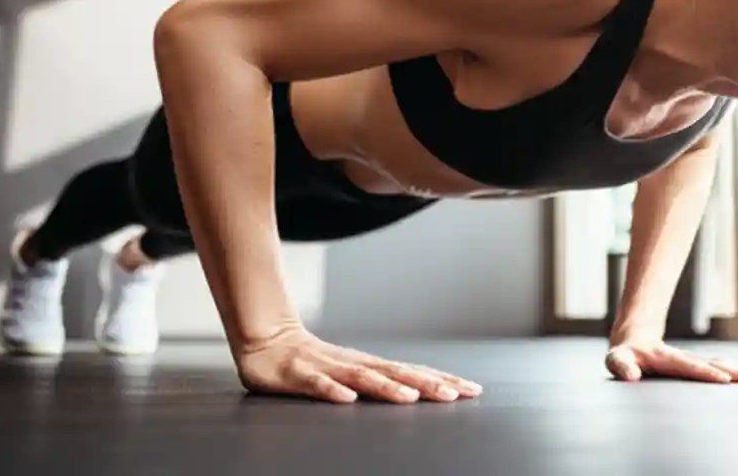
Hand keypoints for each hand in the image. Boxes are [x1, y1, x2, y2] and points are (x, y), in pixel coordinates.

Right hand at [236, 326, 483, 403]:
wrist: (266, 338)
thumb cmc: (310, 361)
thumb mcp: (349, 373)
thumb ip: (377, 382)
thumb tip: (416, 393)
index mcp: (368, 365)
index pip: (412, 372)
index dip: (442, 380)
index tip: (472, 390)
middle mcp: (354, 364)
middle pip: (395, 373)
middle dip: (427, 384)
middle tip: (456, 395)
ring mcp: (327, 368)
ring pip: (362, 378)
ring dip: (387, 388)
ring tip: (410, 398)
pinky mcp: (298, 376)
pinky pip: (317, 385)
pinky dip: (332, 391)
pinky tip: (347, 399)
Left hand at [604, 338, 737, 384]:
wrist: (635, 339)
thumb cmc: (624, 356)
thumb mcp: (616, 360)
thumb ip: (622, 366)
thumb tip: (630, 376)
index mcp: (667, 359)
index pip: (689, 367)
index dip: (706, 373)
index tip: (725, 379)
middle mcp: (686, 358)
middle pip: (713, 365)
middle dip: (733, 372)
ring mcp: (695, 361)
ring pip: (722, 365)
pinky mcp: (700, 366)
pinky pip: (723, 368)